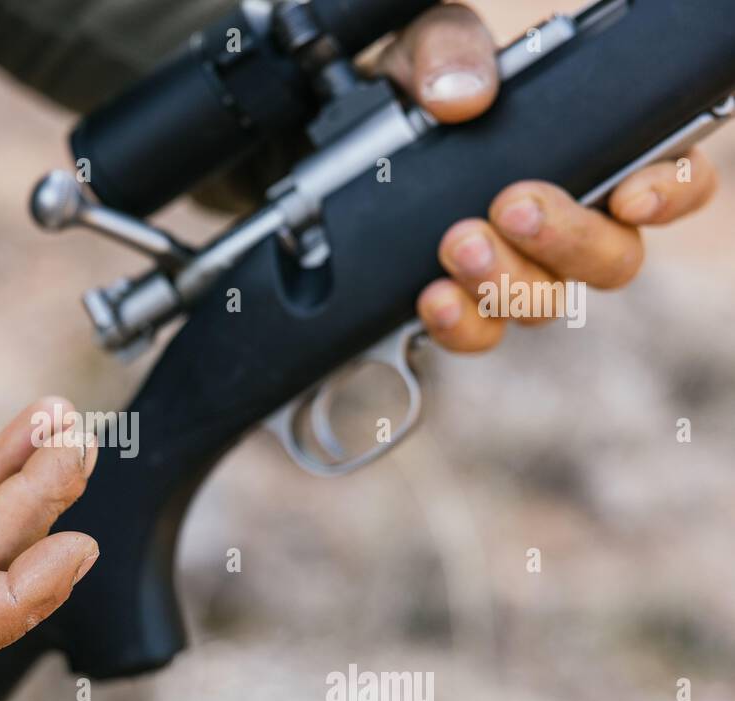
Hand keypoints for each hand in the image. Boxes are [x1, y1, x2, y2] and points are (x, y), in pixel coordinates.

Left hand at [381, 3, 718, 350]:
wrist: (344, 137)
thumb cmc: (413, 88)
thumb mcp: (427, 47)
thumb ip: (450, 52)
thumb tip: (461, 95)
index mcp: (591, 156)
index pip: (675, 181)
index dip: (671, 194)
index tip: (632, 196)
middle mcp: (568, 224)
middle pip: (612, 258)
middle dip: (566, 238)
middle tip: (513, 207)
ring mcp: (518, 270)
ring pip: (545, 302)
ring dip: (506, 279)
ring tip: (459, 243)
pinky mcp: (465, 303)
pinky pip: (481, 334)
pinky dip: (461, 323)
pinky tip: (435, 297)